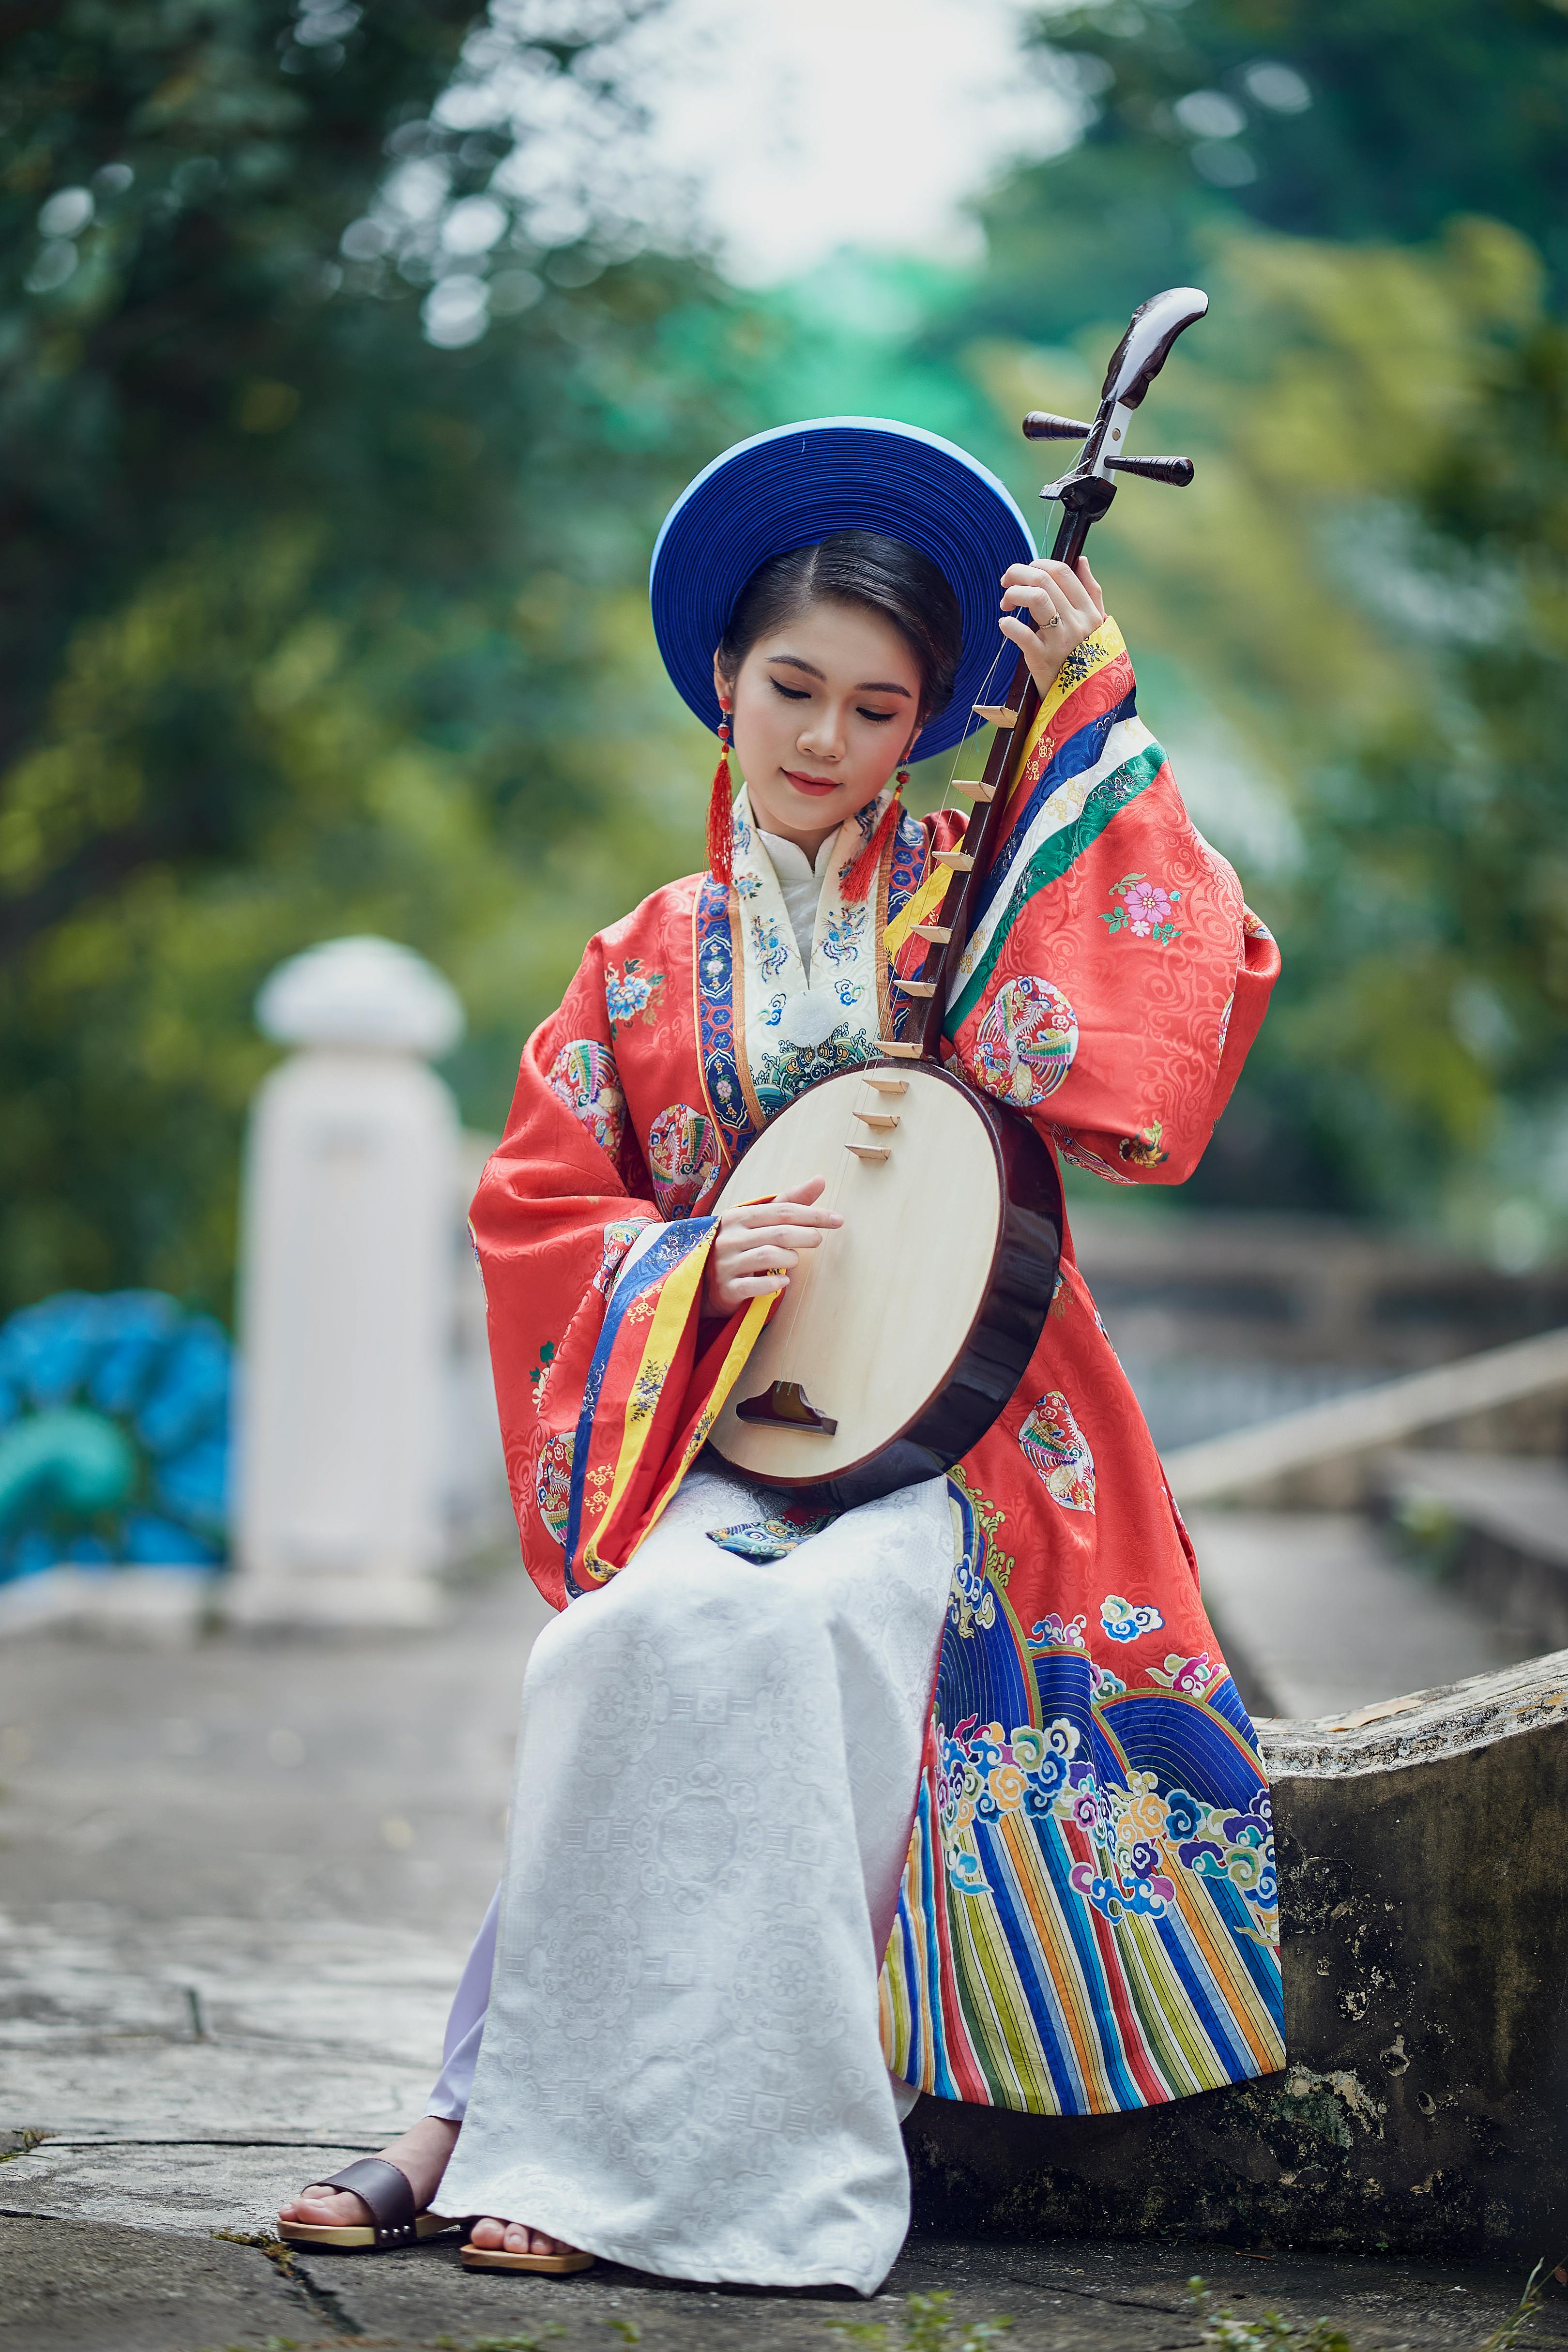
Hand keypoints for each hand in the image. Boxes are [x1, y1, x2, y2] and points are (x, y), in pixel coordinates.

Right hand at [701, 1175, 842, 1317]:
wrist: (707, 1280)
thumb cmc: (743, 1245)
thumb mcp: (761, 1220)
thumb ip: (790, 1202)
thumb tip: (820, 1179)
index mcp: (738, 1216)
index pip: (782, 1211)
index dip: (813, 1214)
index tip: (838, 1220)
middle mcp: (730, 1237)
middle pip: (778, 1233)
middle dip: (806, 1235)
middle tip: (818, 1239)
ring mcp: (726, 1263)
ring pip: (767, 1256)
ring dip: (790, 1258)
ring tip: (795, 1259)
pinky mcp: (726, 1288)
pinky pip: (753, 1285)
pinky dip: (773, 1283)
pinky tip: (784, 1281)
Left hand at [998, 557, 1105, 696]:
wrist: (1082, 700)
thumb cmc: (1084, 658)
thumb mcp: (1096, 624)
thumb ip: (1091, 591)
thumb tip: (1081, 560)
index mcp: (1088, 610)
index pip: (1062, 571)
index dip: (1037, 564)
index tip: (1024, 573)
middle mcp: (1077, 622)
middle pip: (1044, 580)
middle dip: (1018, 574)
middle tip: (1006, 583)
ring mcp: (1060, 640)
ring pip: (1037, 598)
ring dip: (1014, 593)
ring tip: (1005, 603)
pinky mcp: (1043, 659)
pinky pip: (1023, 634)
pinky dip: (1009, 625)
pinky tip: (1004, 624)